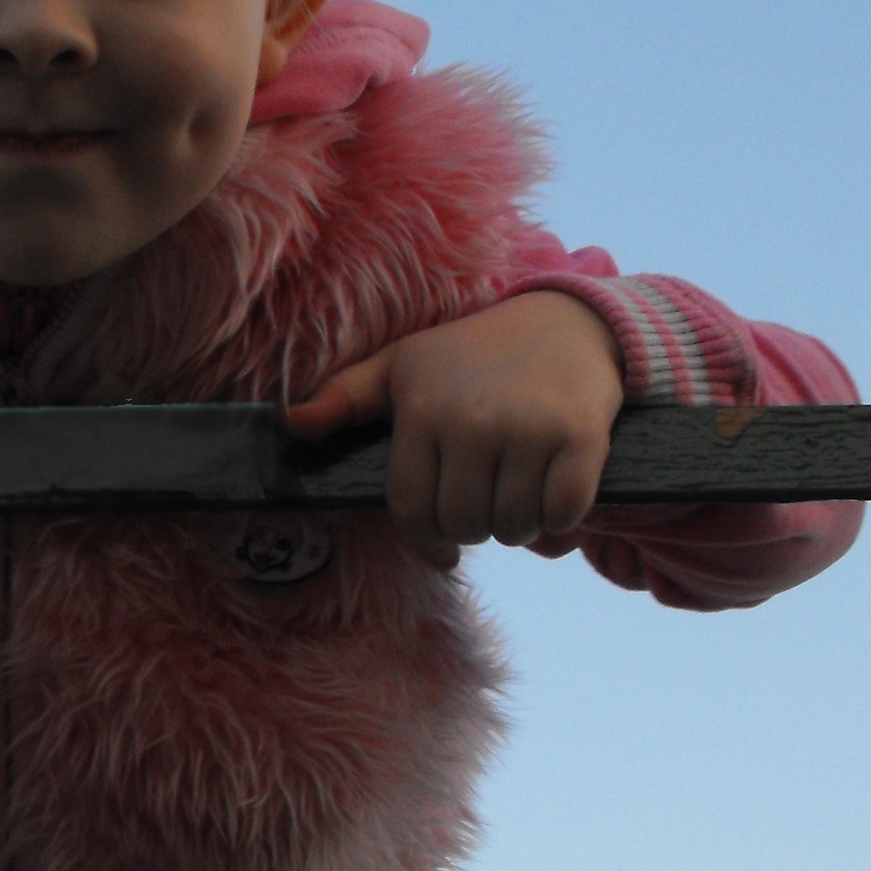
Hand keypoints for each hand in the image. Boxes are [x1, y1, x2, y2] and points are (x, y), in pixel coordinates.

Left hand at [282, 292, 624, 568]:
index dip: (427, 540)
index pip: (412, 509)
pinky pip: (562, 512)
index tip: (442, 550)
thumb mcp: (403, 365)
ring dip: (518, 528)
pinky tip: (555, 498)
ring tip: (519, 499)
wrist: (567, 321)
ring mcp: (528, 429)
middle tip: (488, 506)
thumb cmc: (472, 353)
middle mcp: (471, 421)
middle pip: (463, 523)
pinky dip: (561, 520)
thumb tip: (290, 422)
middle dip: (474, 529)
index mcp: (423, 410)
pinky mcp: (580, 436)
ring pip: (512, 525)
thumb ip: (346, 397)